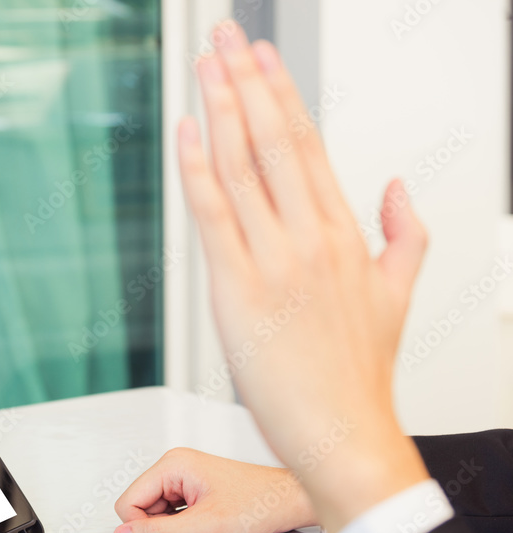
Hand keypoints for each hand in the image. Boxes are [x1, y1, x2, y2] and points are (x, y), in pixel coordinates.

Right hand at [113, 448, 315, 532]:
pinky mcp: (192, 486)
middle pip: (139, 505)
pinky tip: (205, 522)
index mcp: (172, 464)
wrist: (290, 500)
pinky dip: (182, 522)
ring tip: (204, 523)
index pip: (128, 502)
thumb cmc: (258, 504)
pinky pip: (169, 510)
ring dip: (172, 525)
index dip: (141, 527)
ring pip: (154, 510)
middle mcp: (174, 465)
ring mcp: (183, 475)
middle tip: (192, 529)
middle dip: (159, 525)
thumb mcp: (203, 526)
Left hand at [177, 23, 430, 532]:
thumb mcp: (398, 295)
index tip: (260, 57)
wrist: (345, 433)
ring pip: (243, 167)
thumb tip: (398, 190)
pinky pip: (214, 216)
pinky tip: (188, 132)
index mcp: (344, 233)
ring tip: (203, 65)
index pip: (308, 144)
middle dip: (246, 81)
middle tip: (224, 37)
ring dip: (220, 108)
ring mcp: (275, 261)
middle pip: (275, 139)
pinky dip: (198, 170)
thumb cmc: (360, 373)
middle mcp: (311, 237)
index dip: (280, 94)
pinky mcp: (239, 291)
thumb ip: (405, 236)